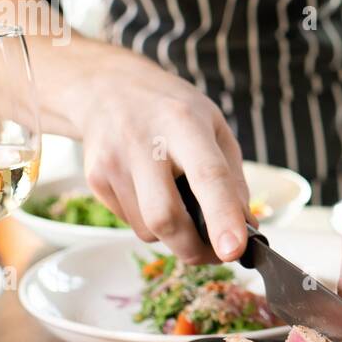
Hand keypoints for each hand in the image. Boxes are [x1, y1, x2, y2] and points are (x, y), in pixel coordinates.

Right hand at [74, 55, 253, 262]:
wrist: (105, 88)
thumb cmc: (170, 110)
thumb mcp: (214, 127)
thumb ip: (233, 178)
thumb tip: (246, 229)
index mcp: (184, 123)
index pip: (207, 176)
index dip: (222, 218)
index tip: (234, 252)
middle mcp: (143, 142)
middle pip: (166, 218)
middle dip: (195, 249)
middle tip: (216, 253)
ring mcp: (113, 162)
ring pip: (148, 229)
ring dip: (173, 236)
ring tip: (182, 207)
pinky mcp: (95, 180)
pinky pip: (130, 223)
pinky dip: (151, 223)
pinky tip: (153, 193)